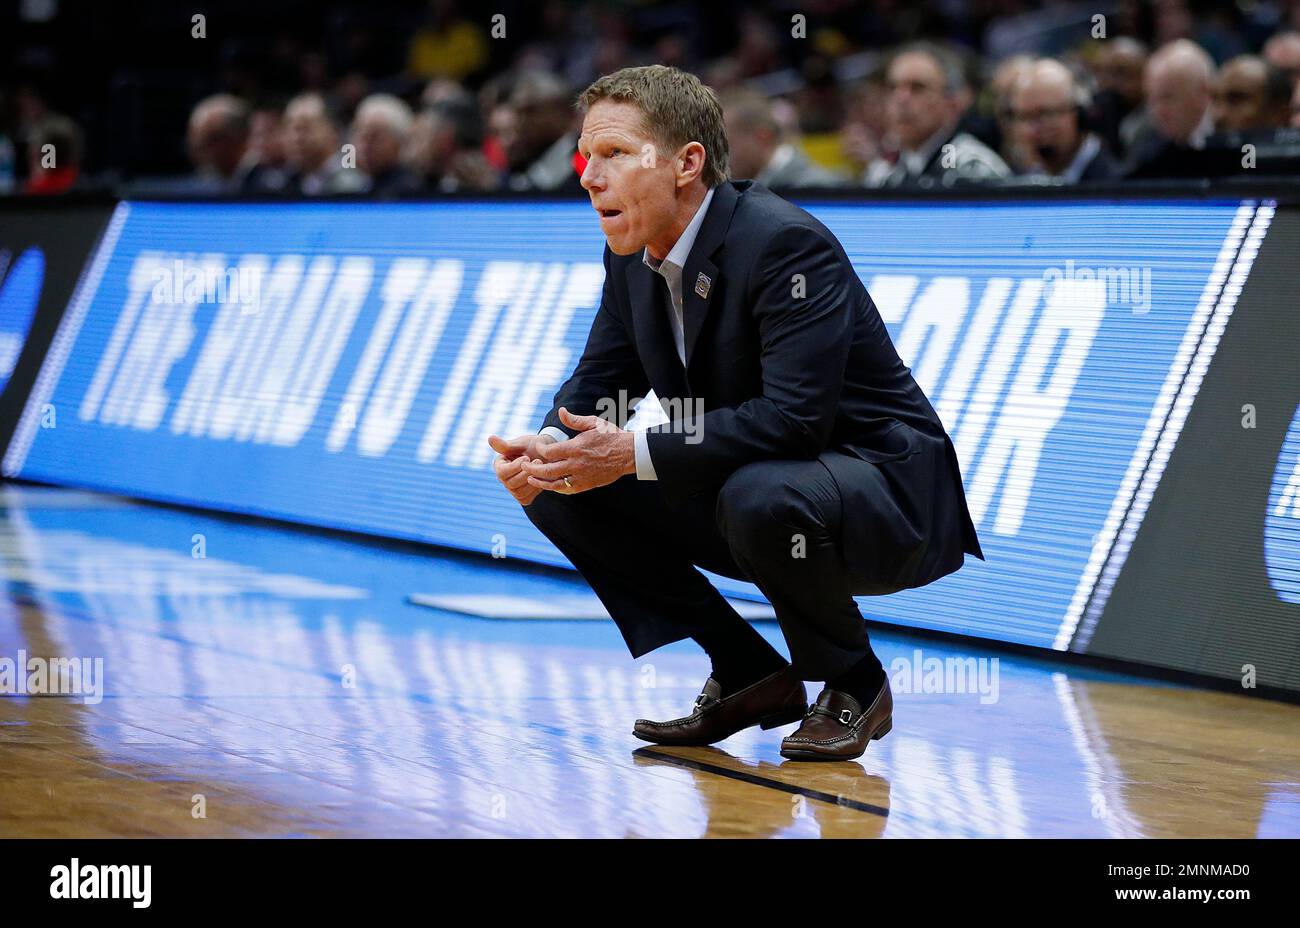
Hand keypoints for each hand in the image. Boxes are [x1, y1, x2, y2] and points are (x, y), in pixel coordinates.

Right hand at [487, 431, 557, 506]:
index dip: (515, 467)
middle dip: (526, 473)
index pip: (502, 472)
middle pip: (511, 484)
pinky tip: (542, 478)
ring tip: (541, 468)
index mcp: (499, 465)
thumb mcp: (521, 443)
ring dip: (533, 481)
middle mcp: (504, 479)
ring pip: (519, 493)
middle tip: (538, 461)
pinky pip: (528, 498)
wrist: (548, 456)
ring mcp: (513, 490)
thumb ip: (506, 445)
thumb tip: (490, 438)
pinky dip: (536, 489)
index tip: (527, 458)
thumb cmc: (533, 446)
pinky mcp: (523, 497)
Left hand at [519, 406, 634, 494]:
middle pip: (547, 470)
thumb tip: (560, 411)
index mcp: (576, 447)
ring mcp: (581, 476)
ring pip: (555, 483)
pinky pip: (567, 489)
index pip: (549, 451)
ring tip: (530, 478)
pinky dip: (556, 488)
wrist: (629, 453)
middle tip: (524, 465)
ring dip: (540, 481)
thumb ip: (574, 420)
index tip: (538, 446)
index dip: (540, 449)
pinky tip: (549, 484)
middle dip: (532, 468)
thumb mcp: (593, 423)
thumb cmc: (611, 436)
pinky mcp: (587, 484)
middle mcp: (576, 464)